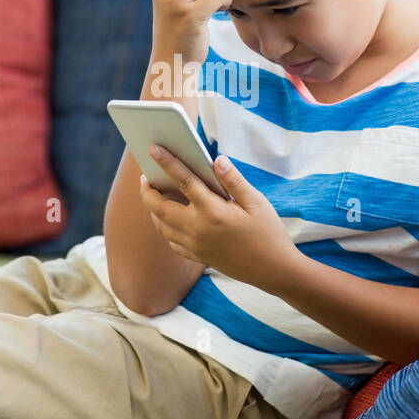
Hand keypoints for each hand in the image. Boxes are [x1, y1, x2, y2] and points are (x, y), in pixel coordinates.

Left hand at [138, 144, 302, 290]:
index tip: (154, 148)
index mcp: (213, 211)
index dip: (167, 162)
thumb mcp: (256, 202)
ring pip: (161, 226)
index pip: (184, 181)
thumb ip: (234, 180)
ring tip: (154, 194)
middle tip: (145, 177)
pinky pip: (171, 241)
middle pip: (160, 207)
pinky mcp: (197, 256)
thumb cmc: (268, 232)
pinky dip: (165, 228)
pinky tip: (169, 219)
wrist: (273, 270)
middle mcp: (198, 229)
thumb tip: (217, 160)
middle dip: (147, 191)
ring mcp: (195, 245)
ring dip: (153, 209)